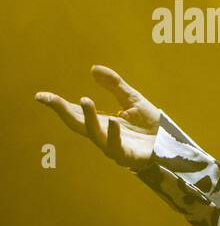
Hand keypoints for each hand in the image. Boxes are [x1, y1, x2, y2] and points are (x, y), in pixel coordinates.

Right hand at [35, 65, 160, 169]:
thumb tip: (93, 68)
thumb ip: (114, 85)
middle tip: (49, 98)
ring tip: (84, 100)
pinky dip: (113, 135)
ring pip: (94, 134)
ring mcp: (114, 147)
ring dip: (88, 117)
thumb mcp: (132, 99)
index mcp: (102, 122)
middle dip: (62, 111)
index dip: (58, 104)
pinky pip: (116, 147)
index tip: (40, 96)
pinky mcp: (128, 156)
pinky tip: (113, 122)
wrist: (172, 143)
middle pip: (77, 123)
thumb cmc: (150, 125)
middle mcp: (103, 135)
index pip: (75, 112)